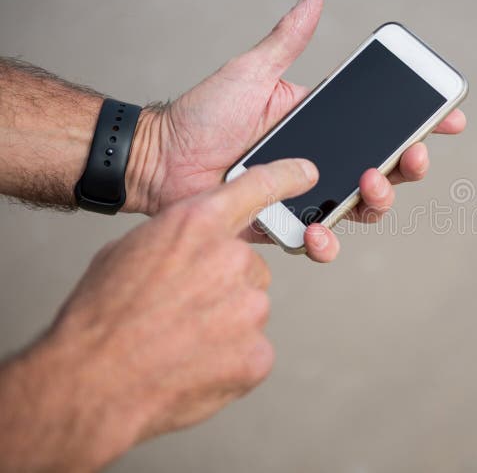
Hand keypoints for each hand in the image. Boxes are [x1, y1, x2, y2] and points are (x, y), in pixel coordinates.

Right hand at [0, 159, 316, 471]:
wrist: (92, 381)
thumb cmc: (101, 315)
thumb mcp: (129, 251)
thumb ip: (177, 240)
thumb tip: (196, 249)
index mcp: (198, 224)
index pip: (257, 187)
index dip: (285, 177)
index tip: (306, 172)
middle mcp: (232, 259)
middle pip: (249, 266)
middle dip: (225, 284)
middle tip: (184, 307)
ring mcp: (250, 307)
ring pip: (250, 307)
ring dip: (226, 321)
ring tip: (181, 338)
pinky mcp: (258, 353)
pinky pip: (253, 347)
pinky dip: (231, 357)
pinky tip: (196, 362)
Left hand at [124, 0, 465, 261]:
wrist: (159, 160)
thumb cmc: (202, 113)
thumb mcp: (253, 71)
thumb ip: (289, 39)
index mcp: (323, 124)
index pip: (383, 124)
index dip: (422, 124)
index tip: (450, 118)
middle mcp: (323, 161)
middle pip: (387, 171)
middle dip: (410, 165)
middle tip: (411, 154)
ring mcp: (308, 196)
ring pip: (364, 208)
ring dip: (379, 200)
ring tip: (368, 184)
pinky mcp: (288, 227)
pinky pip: (321, 241)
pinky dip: (327, 243)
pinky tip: (319, 231)